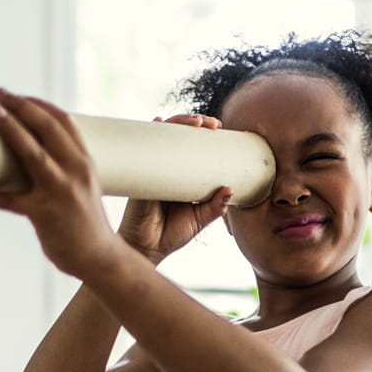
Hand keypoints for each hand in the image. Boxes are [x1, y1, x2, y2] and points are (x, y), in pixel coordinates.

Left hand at [0, 88, 119, 277]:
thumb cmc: (87, 221)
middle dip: (22, 106)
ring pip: (32, 153)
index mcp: (85, 162)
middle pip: (48, 128)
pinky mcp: (43, 214)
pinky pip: (7, 200)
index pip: (64, 121)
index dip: (39, 104)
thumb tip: (34, 150)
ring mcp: (60, 192)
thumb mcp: (85, 186)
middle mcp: (76, 172)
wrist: (99, 257)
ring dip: (10, 129)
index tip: (19, 97)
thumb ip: (66, 167)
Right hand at [117, 114, 230, 264]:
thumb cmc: (170, 235)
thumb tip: (230, 188)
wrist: (147, 250)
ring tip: (197, 122)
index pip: (192, 149)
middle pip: (178, 136)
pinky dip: (150, 133)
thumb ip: (216, 206)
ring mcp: (152, 170)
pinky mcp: (141, 176)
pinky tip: (158, 122)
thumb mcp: (200, 219)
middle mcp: (165, 169)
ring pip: (163, 137)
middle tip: (213, 125)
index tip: (220, 130)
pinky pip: (144, 150)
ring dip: (179, 123)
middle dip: (195, 123)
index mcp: (180, 178)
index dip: (204, 136)